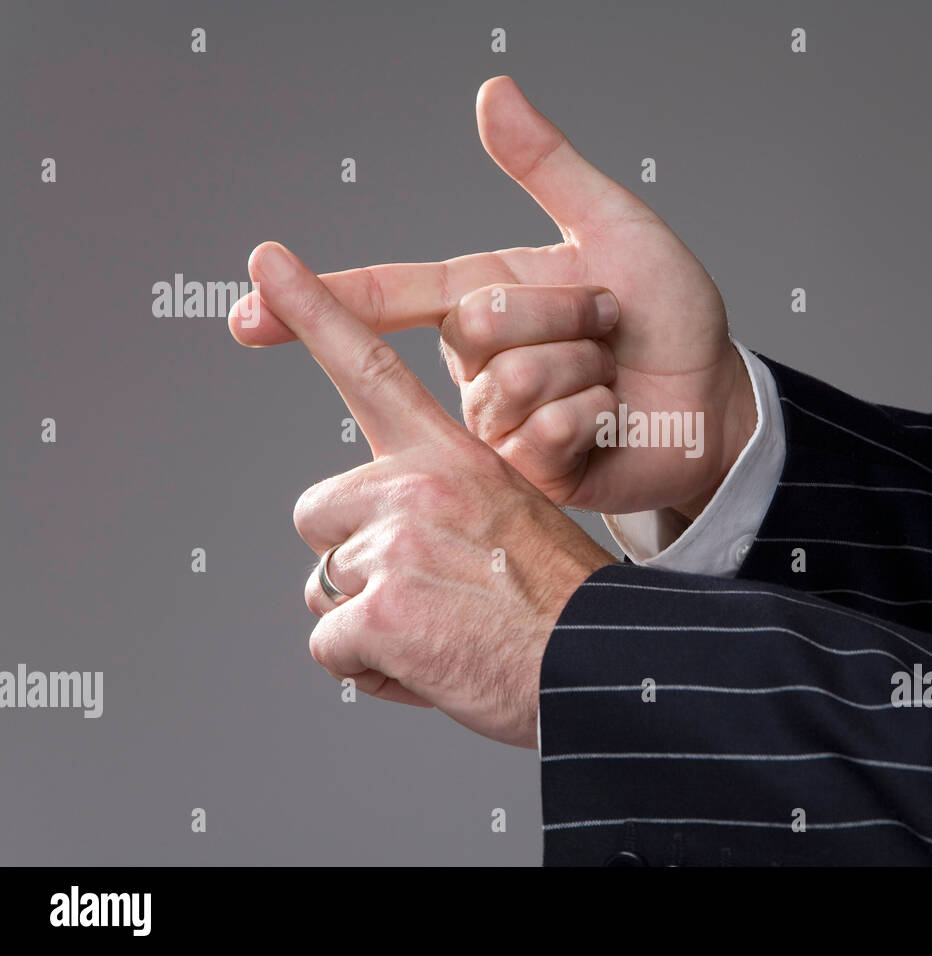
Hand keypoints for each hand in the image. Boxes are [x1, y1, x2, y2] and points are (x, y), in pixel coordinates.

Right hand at [229, 75, 755, 520]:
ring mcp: (501, 423)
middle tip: (608, 322)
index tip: (244, 310)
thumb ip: (548, 165)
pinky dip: (596, 412)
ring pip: (511, 384)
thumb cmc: (667, 312)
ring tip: (613, 369)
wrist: (715, 395)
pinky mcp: (530, 472)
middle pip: (475, 327)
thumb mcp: (613, 226)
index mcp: (482, 297)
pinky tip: (614, 413)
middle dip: (563, 312)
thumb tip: (491, 92)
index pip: (385, 295)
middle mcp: (479, 362)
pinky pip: (541, 436)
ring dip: (587, 364)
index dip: (315, 301)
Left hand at [242, 240, 614, 748]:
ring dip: (367, 620)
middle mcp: (416, 486)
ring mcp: (393, 545)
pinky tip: (430, 665)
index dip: (314, 310)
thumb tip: (370, 541)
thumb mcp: (511, 518)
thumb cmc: (558, 604)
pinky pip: (330, 647)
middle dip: (354, 559)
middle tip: (427, 590)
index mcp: (452, 457)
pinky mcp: (379, 610)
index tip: (266, 260)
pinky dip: (370, 670)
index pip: (372, 368)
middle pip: (319, 513)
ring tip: (440, 631)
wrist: (593, 664)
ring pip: (323, 586)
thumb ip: (435, 504)